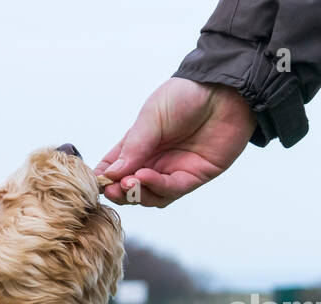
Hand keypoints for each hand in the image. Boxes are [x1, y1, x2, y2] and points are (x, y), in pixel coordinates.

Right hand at [95, 78, 255, 206]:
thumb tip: (111, 175)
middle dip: (118, 191)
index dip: (103, 178)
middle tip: (112, 187)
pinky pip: (170, 190)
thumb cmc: (186, 95)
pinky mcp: (193, 177)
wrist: (226, 90)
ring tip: (128, 182)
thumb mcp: (151, 116)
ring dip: (135, 193)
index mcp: (138, 144)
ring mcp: (173, 171)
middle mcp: (154, 161)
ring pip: (148, 196)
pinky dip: (155, 187)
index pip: (114, 168)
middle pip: (129, 188)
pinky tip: (145, 177)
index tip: (94, 182)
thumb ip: (133, 147)